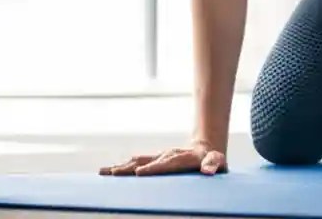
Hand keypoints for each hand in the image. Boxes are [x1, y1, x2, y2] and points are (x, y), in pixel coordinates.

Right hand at [99, 139, 226, 176]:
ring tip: (103, 173)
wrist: (205, 148)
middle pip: (144, 161)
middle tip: (110, 173)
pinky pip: (136, 163)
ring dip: (120, 167)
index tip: (138, 173)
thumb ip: (214, 163)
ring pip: (136, 161)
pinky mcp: (154, 161)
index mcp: (180, 158)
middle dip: (127, 168)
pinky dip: (122, 168)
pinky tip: (110, 173)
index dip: (152, 169)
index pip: (164, 164)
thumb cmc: (213, 159)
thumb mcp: (218, 161)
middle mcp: (165, 156)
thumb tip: (208, 170)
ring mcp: (158, 157)